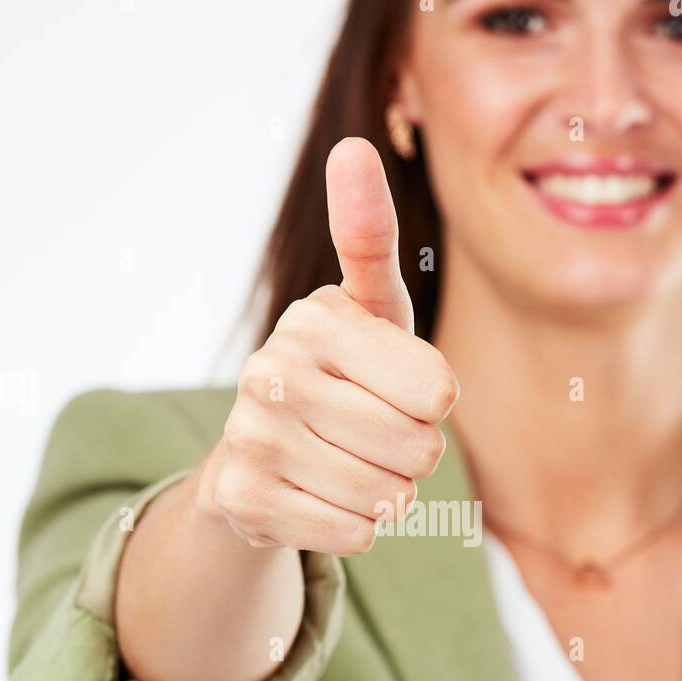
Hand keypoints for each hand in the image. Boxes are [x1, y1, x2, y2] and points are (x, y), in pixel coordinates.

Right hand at [204, 137, 458, 554]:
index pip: (438, 393)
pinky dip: (355, 528)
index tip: (399, 390)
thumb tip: (351, 146)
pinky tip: (320, 498)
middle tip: (374, 437)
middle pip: (417, 449)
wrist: (259, 457)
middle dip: (413, 457)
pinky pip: (353, 534)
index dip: (434, 405)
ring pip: (386, 497)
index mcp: (315, 319)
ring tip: (348, 467)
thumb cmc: (342, 376)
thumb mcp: (369, 310)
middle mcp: (272, 370)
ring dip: (385, 495)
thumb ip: (370, 237)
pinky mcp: (242, 498)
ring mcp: (251, 436)